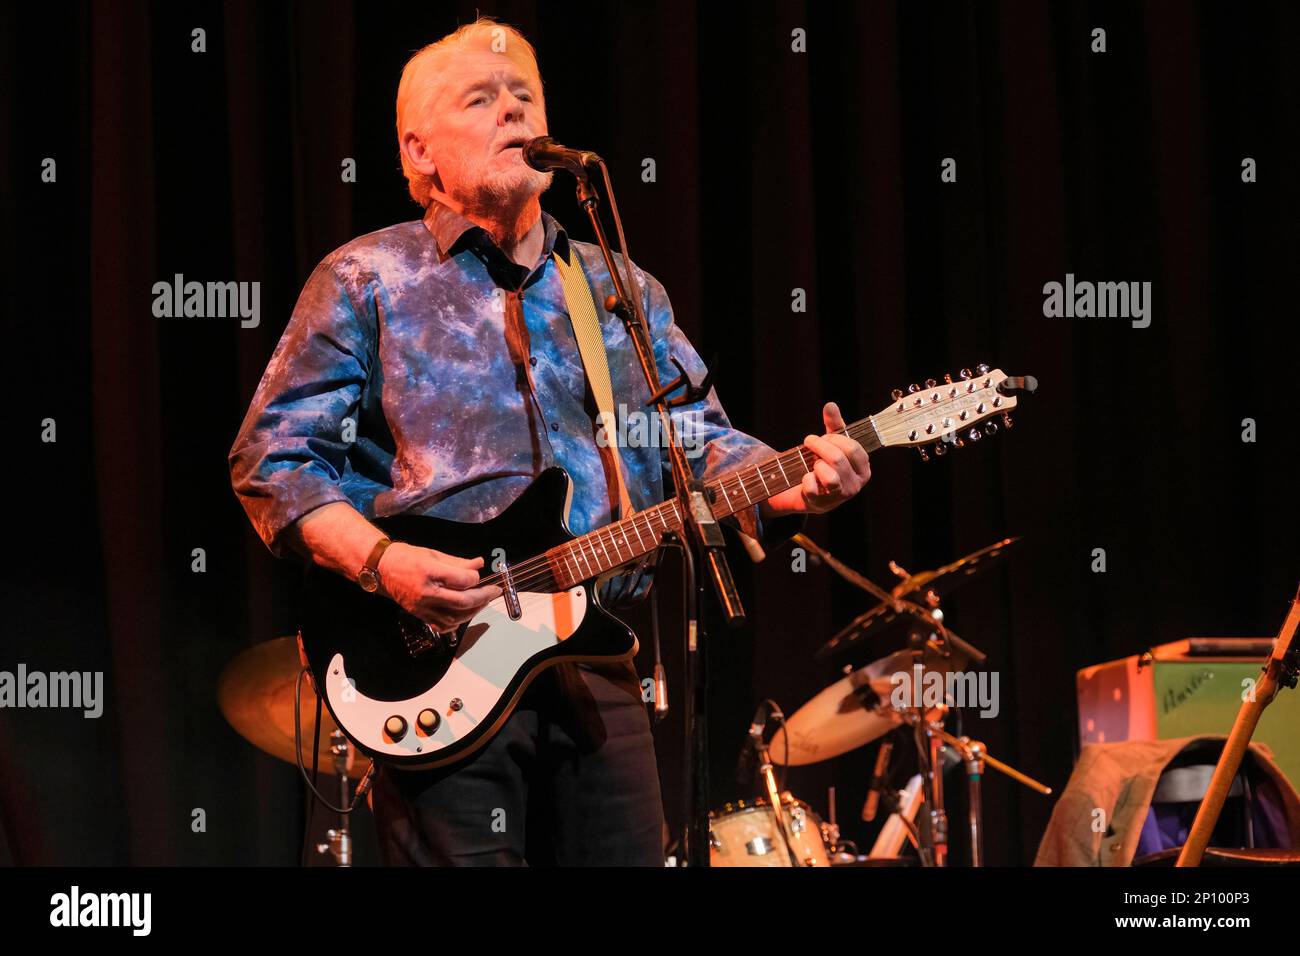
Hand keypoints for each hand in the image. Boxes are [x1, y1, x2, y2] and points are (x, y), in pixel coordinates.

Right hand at [376, 542, 501, 630]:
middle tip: (494, 591)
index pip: (462, 580)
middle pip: (462, 601)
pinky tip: (464, 614)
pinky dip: (456, 623)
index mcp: (430, 571)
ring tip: (482, 602)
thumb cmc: (408, 557)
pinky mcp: (419, 615)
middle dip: (483, 597)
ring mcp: (422, 606)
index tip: (478, 575)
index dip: (475, 578)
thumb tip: (480, 564)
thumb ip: (458, 562)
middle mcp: (426, 591)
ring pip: (454, 617)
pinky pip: (441, 625)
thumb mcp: (434, 554)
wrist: (381, 569)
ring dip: (472, 611)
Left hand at [765, 402, 870, 515]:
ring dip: (816, 465)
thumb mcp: (833, 443)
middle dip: (820, 447)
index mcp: (864, 469)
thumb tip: (830, 405)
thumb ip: (834, 424)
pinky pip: (812, 487)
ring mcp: (839, 496)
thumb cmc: (826, 464)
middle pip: (838, 459)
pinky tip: (806, 477)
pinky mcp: (821, 504)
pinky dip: (806, 479)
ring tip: (812, 464)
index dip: (834, 439)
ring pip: (829, 476)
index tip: (822, 437)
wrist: (810, 492)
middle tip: (810, 443)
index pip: (853, 448)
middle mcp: (855, 485)